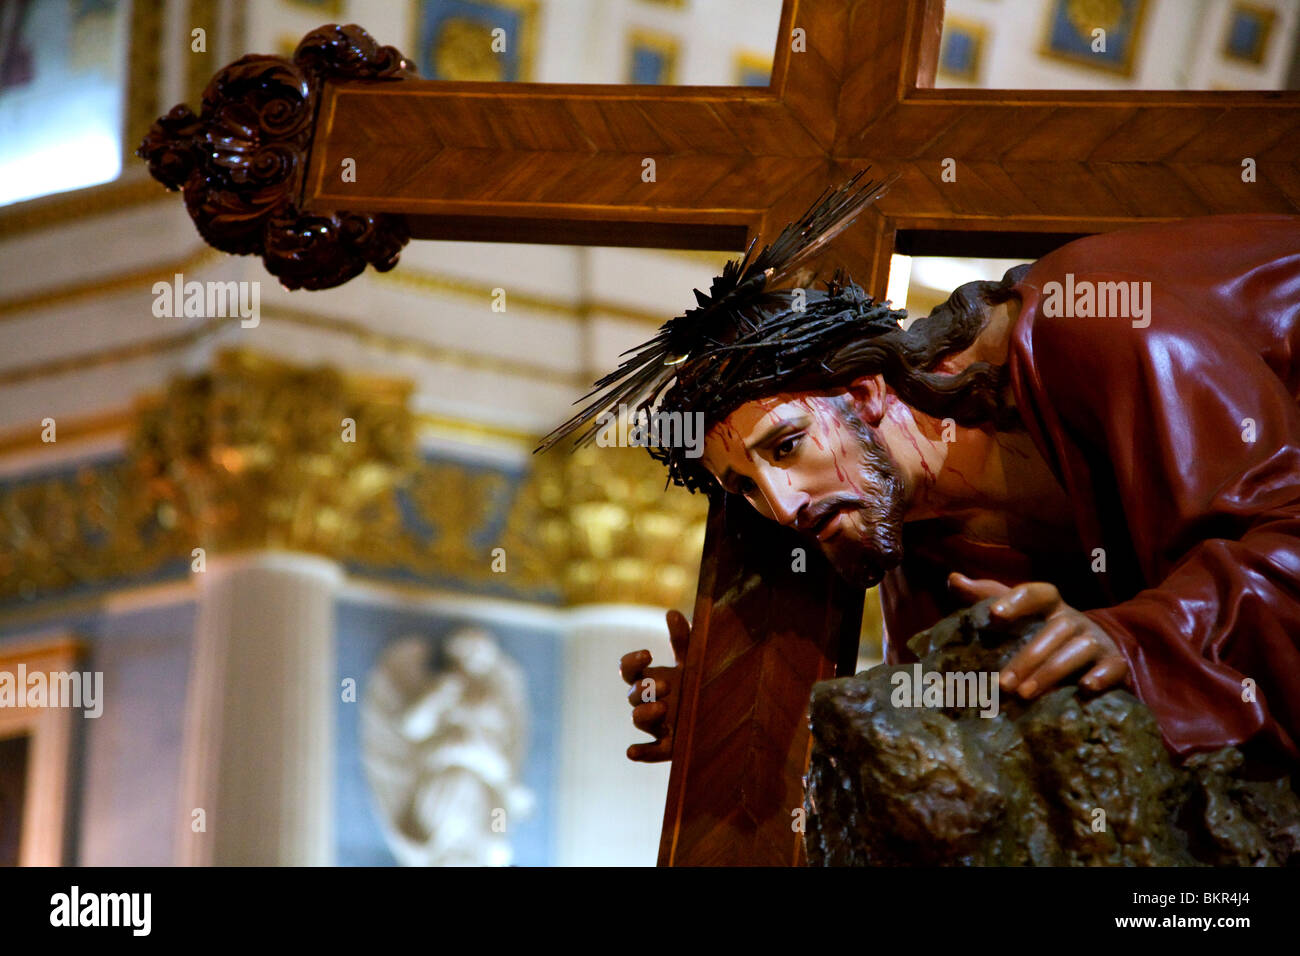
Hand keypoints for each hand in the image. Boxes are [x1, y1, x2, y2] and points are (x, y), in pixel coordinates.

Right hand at [619, 609, 690, 761]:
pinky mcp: (671, 747)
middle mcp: (650, 702)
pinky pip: (651, 751)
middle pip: (633, 696)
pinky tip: (631, 752)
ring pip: (638, 720)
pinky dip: (641, 752)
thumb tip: (671, 613)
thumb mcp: (695, 660)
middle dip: (646, 689)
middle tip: (667, 685)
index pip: (628, 671)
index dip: (632, 662)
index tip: (648, 653)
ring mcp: (659, 725)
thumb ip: (683, 640)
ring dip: (645, 714)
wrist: (726, 712)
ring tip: (662, 708)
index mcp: (652, 679)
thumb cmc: (703, 682)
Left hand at [948, 573, 1127, 699]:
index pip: (1037, 593)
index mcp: (1050, 606)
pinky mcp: (1115, 663)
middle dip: (1028, 657)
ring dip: (1052, 672)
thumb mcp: (1017, 615)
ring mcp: (1097, 640)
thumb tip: (953, 579)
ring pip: (1079, 649)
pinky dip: (1101, 677)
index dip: (1017, 600)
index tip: (994, 615)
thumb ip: (986, 598)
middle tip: (1003, 684)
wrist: (1095, 656)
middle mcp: (1075, 619)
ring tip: (1025, 694)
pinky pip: (1113, 666)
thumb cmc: (1042, 635)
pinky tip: (1085, 689)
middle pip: (1055, 629)